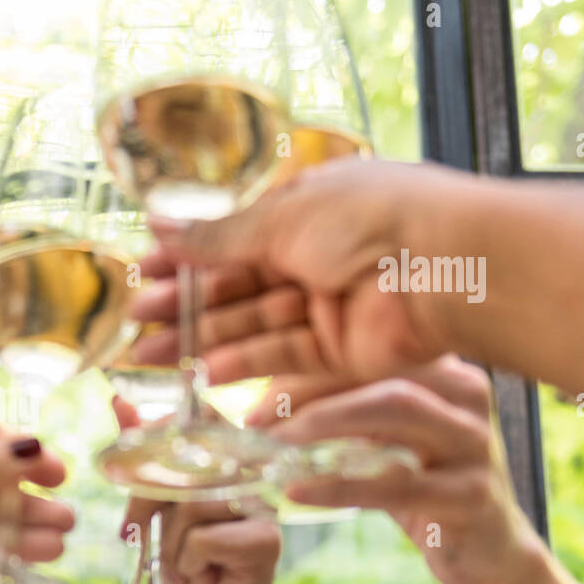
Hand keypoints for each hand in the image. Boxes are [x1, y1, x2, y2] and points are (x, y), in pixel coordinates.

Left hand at [113, 398, 281, 583]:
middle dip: (148, 495)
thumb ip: (144, 455)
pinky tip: (198, 574)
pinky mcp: (267, 541)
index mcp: (232, 458)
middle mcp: (254, 474)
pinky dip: (187, 560)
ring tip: (179, 560)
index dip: (166, 427)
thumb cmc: (186, 561)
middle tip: (133, 529)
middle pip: (191, 459)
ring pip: (193, 502)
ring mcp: (265, 505)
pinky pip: (204, 537)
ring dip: (170, 539)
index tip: (133, 455)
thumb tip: (119, 401)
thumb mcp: (156, 506)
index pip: (205, 416)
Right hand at [127, 158, 478, 385]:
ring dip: (201, 339)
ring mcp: (327, 306)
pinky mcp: (341, 352)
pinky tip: (204, 372)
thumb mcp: (281, 218)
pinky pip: (284, 357)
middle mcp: (314, 257)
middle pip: (236, 286)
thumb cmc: (369, 219)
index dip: (186, 258)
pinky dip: (246, 364)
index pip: (231, 239)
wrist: (448, 266)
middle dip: (184, 304)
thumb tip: (161, 227)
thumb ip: (219, 236)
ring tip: (148, 356)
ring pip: (252, 325)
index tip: (143, 275)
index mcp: (304, 210)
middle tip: (136, 323)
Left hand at [245, 356, 541, 583]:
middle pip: (378, 368)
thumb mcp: (385, 437)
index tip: (249, 382)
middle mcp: (467, 392)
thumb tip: (263, 395)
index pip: (367, 347)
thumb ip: (344, 407)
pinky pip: (396, 484)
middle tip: (253, 416)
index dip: (305, 359)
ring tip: (271, 445)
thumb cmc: (422, 484)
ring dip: (322, 423)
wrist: (488, 551)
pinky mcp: (472, 496)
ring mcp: (475, 442)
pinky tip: (296, 492)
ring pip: (393, 410)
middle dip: (308, 387)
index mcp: (443, 366)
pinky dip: (339, 486)